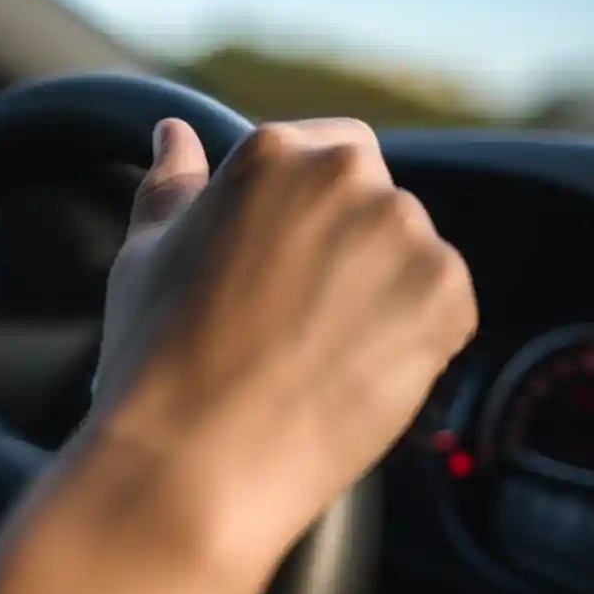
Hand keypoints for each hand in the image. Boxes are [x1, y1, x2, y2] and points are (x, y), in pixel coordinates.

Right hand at [93, 118, 476, 554]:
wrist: (197, 460)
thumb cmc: (157, 356)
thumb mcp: (146, 254)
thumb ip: (170, 183)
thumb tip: (174, 133)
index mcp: (272, 152)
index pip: (322, 148)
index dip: (302, 211)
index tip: (280, 259)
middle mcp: (346, 176)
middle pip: (371, 195)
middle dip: (345, 242)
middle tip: (295, 312)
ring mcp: (404, 234)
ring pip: (408, 250)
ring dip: (379, 286)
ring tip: (316, 351)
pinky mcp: (448, 297)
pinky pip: (441, 304)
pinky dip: (411, 334)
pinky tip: (351, 371)